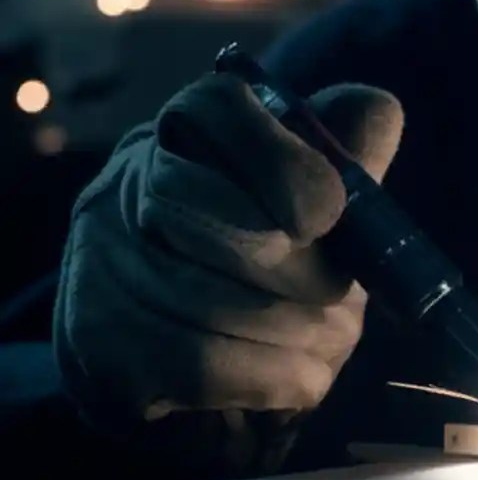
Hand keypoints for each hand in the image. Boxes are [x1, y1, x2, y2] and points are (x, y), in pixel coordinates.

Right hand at [53, 73, 402, 471]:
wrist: (196, 373)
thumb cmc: (275, 270)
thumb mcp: (319, 206)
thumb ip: (349, 155)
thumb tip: (377, 110)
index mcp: (185, 133)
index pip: (217, 104)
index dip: (282, 161)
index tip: (327, 214)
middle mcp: (125, 184)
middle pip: (222, 215)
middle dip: (305, 272)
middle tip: (340, 297)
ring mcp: (99, 262)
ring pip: (214, 301)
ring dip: (299, 333)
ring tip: (329, 341)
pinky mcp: (97, 344)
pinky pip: (200, 362)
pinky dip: (273, 374)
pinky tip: (299, 374)